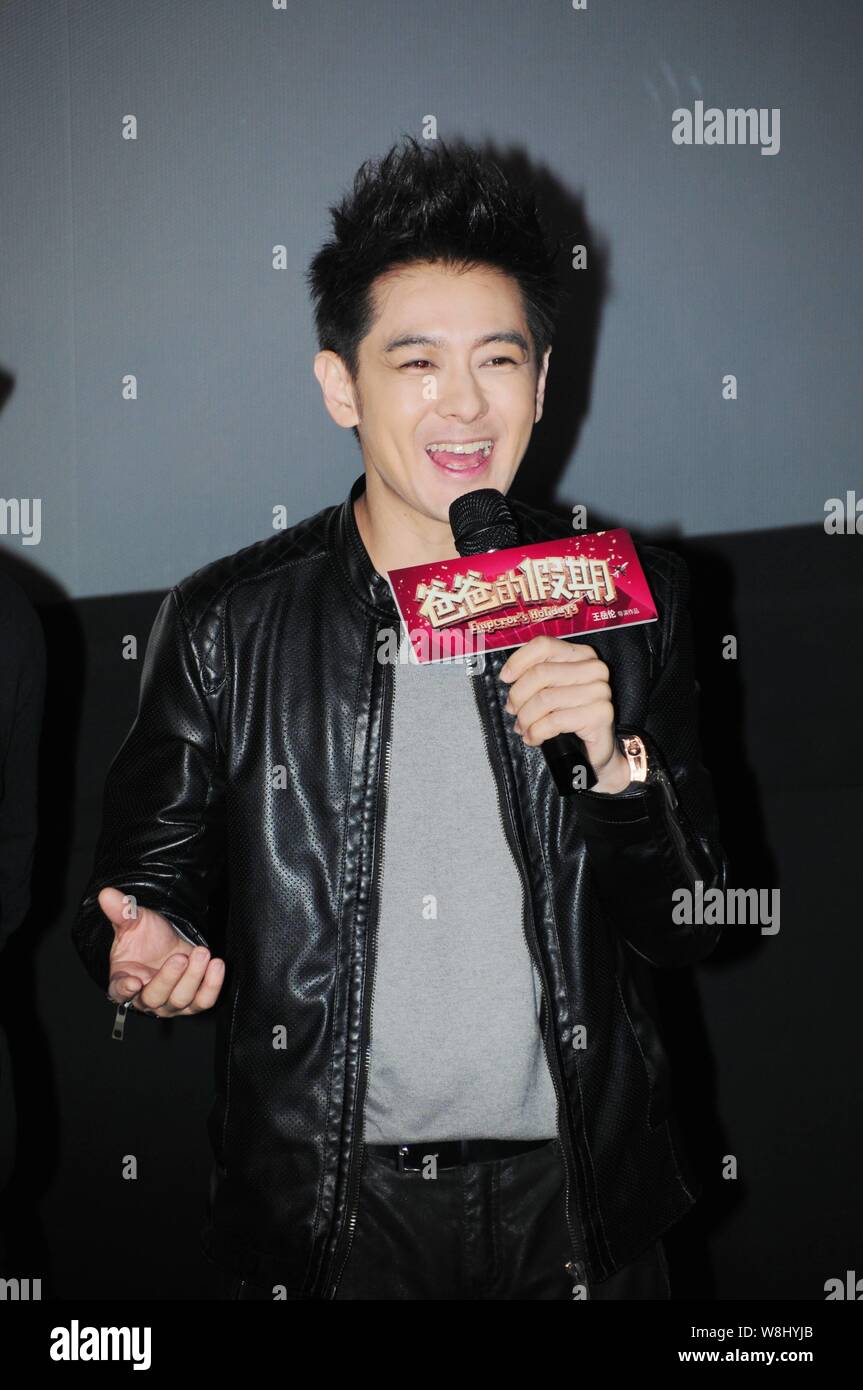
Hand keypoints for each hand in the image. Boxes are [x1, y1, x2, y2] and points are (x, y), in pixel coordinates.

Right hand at [100, 885, 225, 1016]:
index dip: (125, 989)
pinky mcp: (193, 1002)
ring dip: (193, 977)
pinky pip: (204, 1001)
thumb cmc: (146, 938)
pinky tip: (216, 965)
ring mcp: (170, 1003)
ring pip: (180, 1000)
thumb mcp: (135, 921)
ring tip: (201, 952)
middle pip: (155, 998)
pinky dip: (212, 985)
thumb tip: (107, 894)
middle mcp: (145, 997)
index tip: (134, 981)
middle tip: (180, 957)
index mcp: (123, 981)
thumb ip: (122, 911)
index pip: (119, 992)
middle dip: (168, 978)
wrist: (168, 944)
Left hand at [499, 636, 630, 790]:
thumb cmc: (570, 717)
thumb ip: (536, 676)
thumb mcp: (552, 690)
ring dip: (526, 718)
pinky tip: (534, 738)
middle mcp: (594, 669)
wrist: (596, 751)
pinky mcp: (600, 714)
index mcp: (581, 655)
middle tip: (513, 711)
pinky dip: (537, 732)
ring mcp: (600, 690)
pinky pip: (555, 720)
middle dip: (518, 696)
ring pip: (544, 698)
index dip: (518, 661)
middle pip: (540, 673)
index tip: (505, 678)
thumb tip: (509, 677)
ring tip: (523, 728)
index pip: (544, 645)